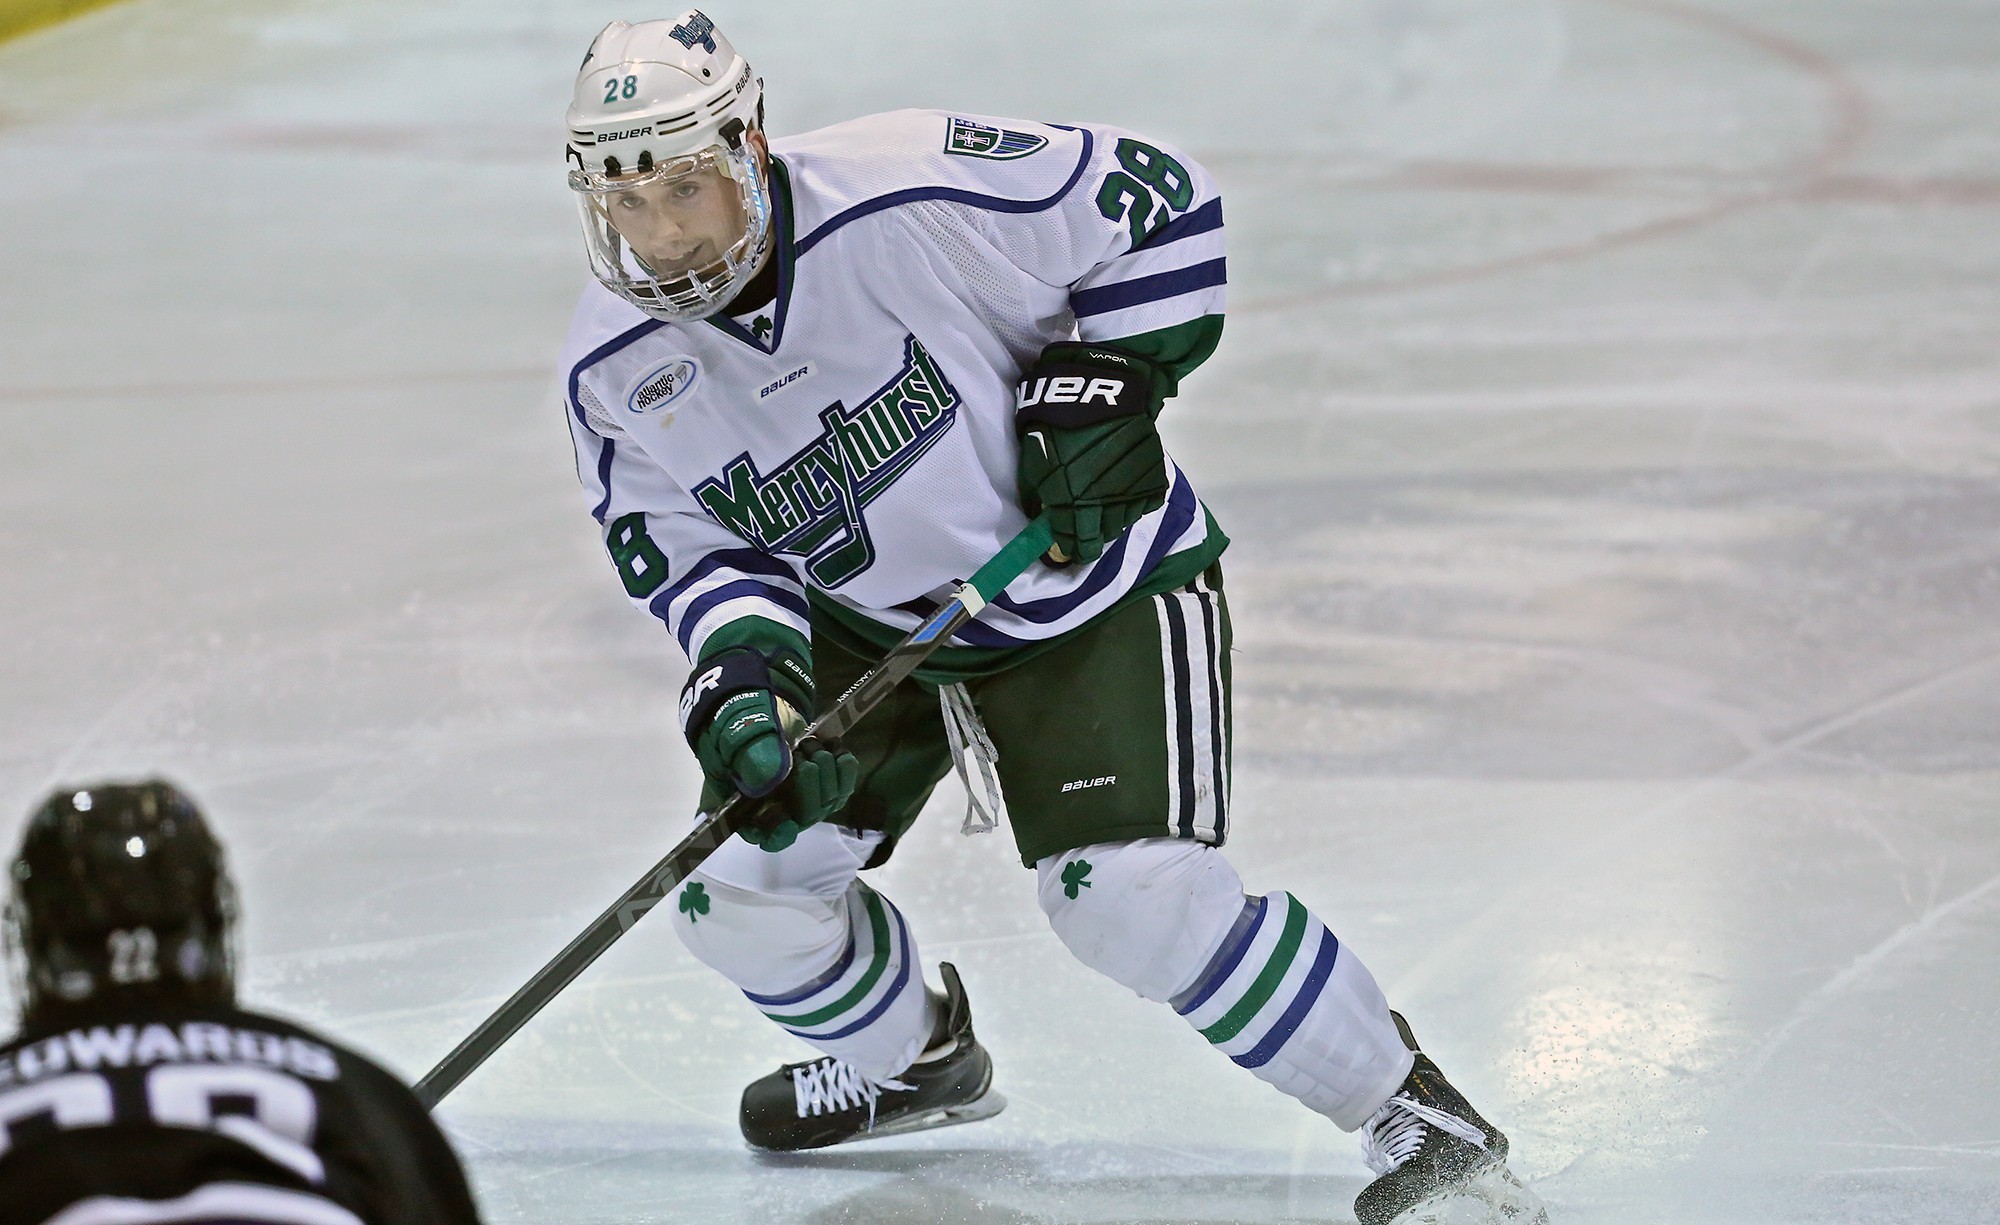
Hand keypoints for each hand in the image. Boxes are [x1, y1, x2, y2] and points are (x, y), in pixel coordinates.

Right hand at [680, 647, 856, 851]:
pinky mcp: (821, 777)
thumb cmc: (735, 711)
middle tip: (801, 754)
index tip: (788, 821)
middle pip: (800, 818)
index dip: (774, 833)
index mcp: (738, 799)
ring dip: (825, 772)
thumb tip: (770, 776)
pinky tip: (834, 748)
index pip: (757, 833)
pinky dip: (843, 767)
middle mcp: (770, 801)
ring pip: (825, 803)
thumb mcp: (734, 728)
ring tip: (810, 743)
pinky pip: (843, 786)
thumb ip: (749, 752)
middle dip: (807, 787)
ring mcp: (797, 790)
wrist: (759, 686)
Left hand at [1015, 343, 1169, 563]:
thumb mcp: (1034, 457)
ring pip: (1120, 524)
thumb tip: (1042, 522)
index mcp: (1068, 499)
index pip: (1070, 543)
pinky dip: (1131, 504)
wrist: (1103, 387)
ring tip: (1101, 509)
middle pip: (1098, 539)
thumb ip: (1037, 495)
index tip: (1063, 552)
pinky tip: (1120, 491)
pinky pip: (1141, 506)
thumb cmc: (1058, 419)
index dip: (1065, 551)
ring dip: (1109, 522)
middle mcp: (1102, 502)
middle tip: (1083, 534)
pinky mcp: (1153, 479)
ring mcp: (1130, 491)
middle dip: (1088, 540)